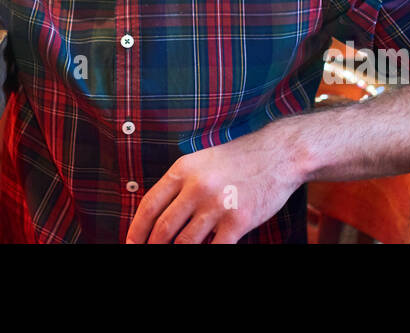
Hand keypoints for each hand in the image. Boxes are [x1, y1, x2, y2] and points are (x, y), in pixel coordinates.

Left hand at [125, 121, 300, 243]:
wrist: (278, 154)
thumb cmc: (238, 159)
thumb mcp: (201, 161)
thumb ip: (180, 184)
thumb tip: (157, 215)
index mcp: (183, 170)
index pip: (149, 205)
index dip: (137, 229)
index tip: (131, 243)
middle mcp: (196, 187)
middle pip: (163, 228)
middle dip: (152, 246)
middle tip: (148, 253)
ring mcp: (217, 205)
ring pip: (185, 243)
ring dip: (176, 252)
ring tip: (174, 254)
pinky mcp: (238, 221)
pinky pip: (215, 248)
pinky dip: (205, 254)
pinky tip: (202, 253)